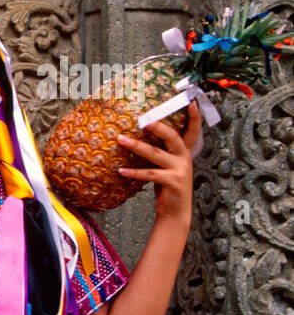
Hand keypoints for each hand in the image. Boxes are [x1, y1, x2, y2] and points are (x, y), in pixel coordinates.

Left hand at [116, 102, 200, 229]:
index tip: (191, 103)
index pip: (193, 132)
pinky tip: (121, 170)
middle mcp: (184, 159)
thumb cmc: (168, 187)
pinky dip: (134, 172)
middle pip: (173, 137)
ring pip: (156, 154)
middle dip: (159, 127)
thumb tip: (141, 138)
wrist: (176, 211)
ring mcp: (180, 170)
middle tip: (144, 120)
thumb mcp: (169, 167)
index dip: (194, 118)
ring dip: (136, 146)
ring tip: (121, 140)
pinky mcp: (172, 181)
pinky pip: (150, 174)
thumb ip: (163, 153)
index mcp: (184, 153)